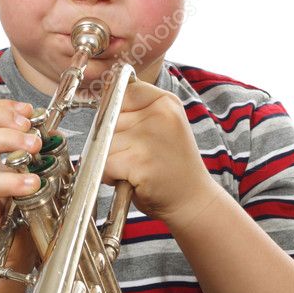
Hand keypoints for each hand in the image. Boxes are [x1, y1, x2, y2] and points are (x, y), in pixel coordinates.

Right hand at [0, 99, 41, 265]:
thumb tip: (52, 131)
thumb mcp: (18, 175)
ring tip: (34, 147)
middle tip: (30, 127)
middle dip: (4, 118)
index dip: (0, 107)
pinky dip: (11, 179)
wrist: (1, 254)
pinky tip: (32, 182)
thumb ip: (29, 152)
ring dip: (8, 139)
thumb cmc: (11, 212)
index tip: (28, 109)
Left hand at [101, 79, 214, 224]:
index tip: (125, 130)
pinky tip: (131, 180)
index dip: (115, 113)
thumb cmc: (171, 166)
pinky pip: (104, 163)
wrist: (192, 200)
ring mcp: (150, 138)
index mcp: (165, 101)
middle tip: (135, 156)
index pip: (122, 92)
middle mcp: (160, 114)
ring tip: (135, 169)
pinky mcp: (140, 161)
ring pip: (103, 142)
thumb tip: (101, 105)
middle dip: (111, 140)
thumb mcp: (161, 127)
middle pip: (108, 118)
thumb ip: (136, 112)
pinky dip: (110, 176)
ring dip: (110, 160)